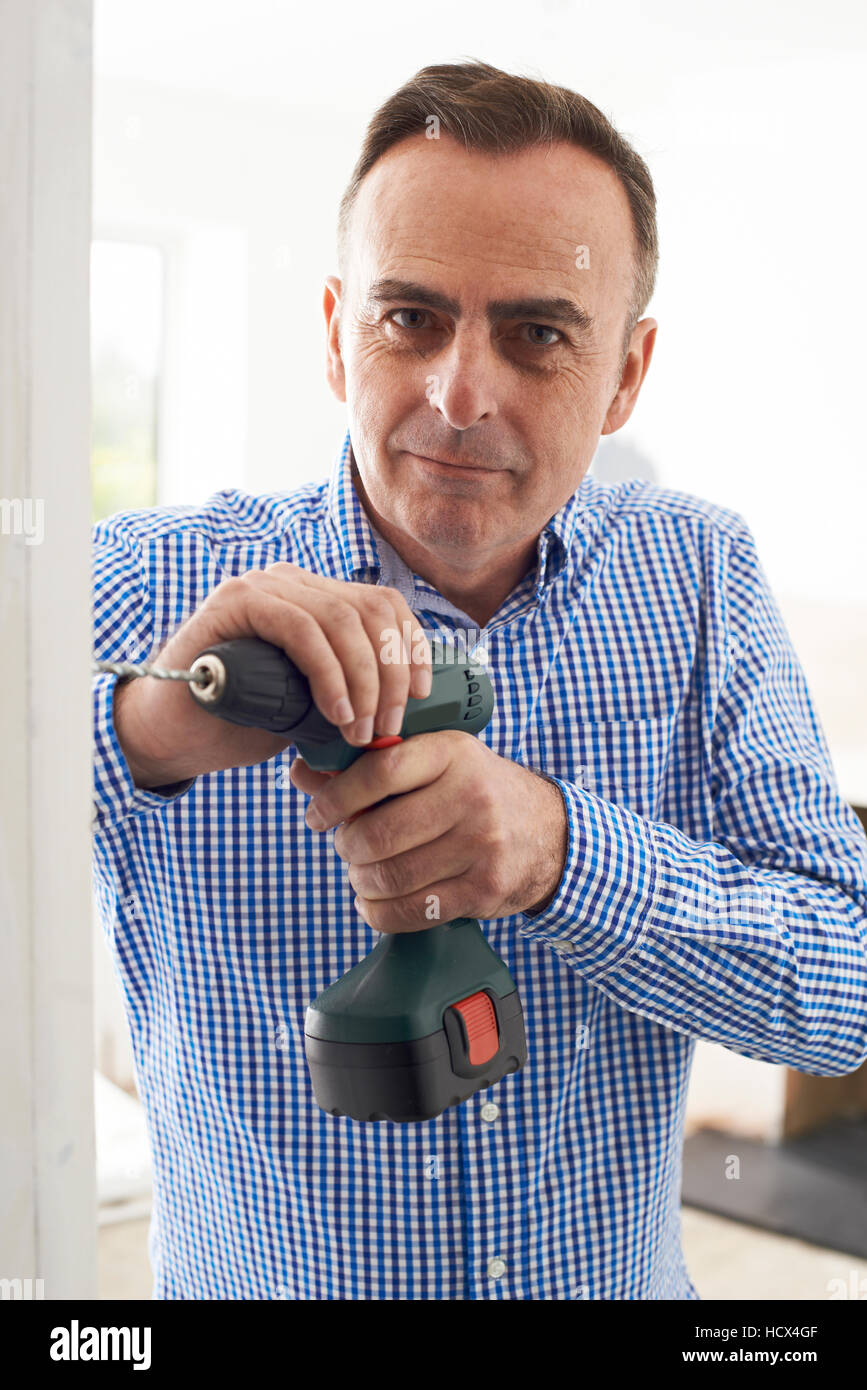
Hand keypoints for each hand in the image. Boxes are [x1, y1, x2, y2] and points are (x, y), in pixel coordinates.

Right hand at [110, 563, 432, 787]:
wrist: (172, 734)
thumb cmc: (242, 722)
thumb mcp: (314, 704)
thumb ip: (352, 690)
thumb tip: (406, 707)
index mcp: (315, 599)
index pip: (384, 605)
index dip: (412, 647)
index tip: (423, 696)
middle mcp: (292, 583)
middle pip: (371, 609)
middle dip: (392, 672)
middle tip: (390, 727)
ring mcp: (262, 587)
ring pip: (342, 618)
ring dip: (364, 679)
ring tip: (361, 729)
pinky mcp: (235, 603)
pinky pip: (301, 628)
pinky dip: (328, 672)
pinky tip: (336, 711)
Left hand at [289, 730, 568, 932]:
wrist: (550, 832)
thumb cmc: (477, 791)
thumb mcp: (436, 762)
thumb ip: (368, 767)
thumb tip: (302, 774)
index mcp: (452, 753)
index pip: (378, 772)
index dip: (335, 797)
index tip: (317, 815)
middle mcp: (471, 797)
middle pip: (378, 834)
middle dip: (348, 847)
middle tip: (347, 847)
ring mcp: (481, 846)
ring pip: (391, 877)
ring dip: (361, 882)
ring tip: (362, 873)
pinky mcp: (483, 890)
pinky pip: (411, 912)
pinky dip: (379, 913)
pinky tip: (374, 902)